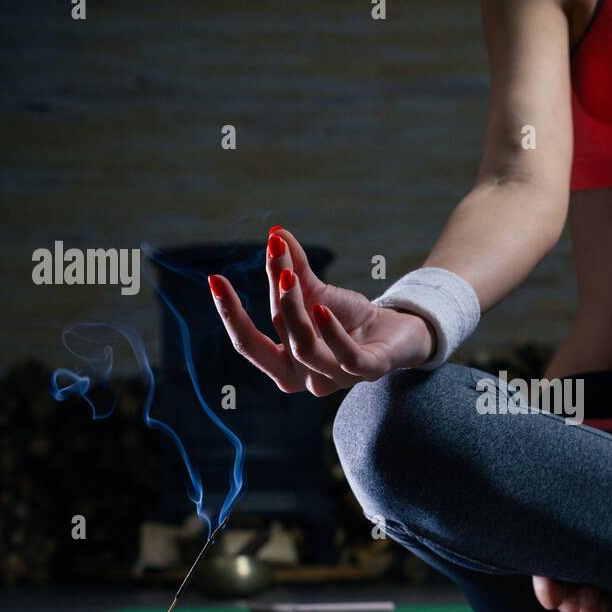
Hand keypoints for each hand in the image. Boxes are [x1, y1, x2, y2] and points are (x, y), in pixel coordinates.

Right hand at [208, 227, 435, 394]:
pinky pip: (346, 357)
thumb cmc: (348, 318)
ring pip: (305, 348)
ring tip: (292, 276)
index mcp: (284, 365)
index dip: (230, 314)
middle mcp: (306, 379)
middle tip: (271, 261)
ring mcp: (336, 379)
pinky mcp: (368, 372)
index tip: (214, 279)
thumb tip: (275, 232)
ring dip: (295, 310)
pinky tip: (322, 309)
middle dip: (265, 305)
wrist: (397, 331)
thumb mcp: (314, 293)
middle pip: (273, 347)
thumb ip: (291, 269)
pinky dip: (332, 333)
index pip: (248, 344)